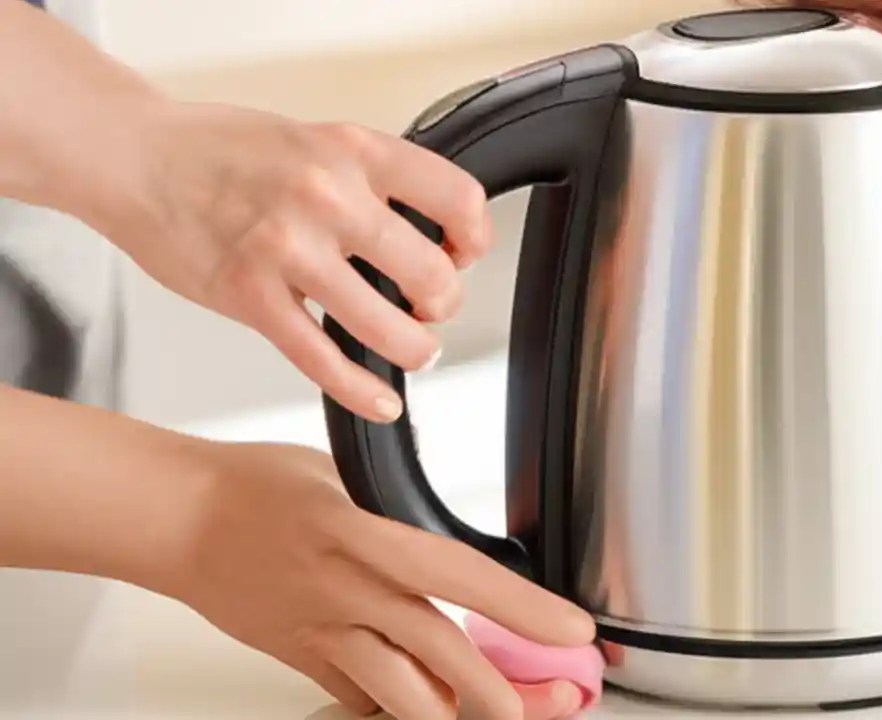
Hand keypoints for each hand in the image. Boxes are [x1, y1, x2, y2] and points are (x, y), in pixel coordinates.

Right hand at [107, 101, 492, 423]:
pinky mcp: (250, 296)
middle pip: (432, 273)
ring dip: (415, 350)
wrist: (136, 156)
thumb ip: (370, 181)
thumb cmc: (224, 150)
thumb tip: (432, 233)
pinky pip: (323, 360)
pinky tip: (382, 402)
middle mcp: (327, 196)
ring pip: (388, 327)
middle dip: (443, 303)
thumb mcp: (314, 139)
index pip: (457, 198)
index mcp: (353, 151)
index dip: (475, 238)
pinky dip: (362, 392)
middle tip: (430, 309)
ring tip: (413, 349)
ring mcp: (287, 248)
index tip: (464, 254)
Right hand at [166, 442, 593, 719]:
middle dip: (510, 688)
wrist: (177, 518)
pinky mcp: (303, 660)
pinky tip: (431, 705)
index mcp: (360, 533)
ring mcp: (322, 633)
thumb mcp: (347, 475)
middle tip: (559, 697)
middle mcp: (345, 591)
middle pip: (442, 655)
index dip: (521, 608)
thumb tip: (460, 544)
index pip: (456, 574)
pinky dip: (402, 706)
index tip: (571, 630)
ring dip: (461, 710)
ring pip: (404, 697)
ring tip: (507, 712)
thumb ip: (403, 515)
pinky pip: (362, 699)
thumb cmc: (255, 486)